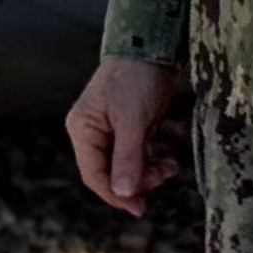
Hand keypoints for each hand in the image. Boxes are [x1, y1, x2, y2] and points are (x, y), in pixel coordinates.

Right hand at [65, 56, 187, 216]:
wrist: (153, 44)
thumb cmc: (138, 77)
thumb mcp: (133, 119)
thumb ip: (127, 157)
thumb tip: (123, 193)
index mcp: (83, 129)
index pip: (93, 174)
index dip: (115, 195)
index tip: (139, 208)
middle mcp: (92, 131)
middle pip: (110, 173)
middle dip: (137, 181)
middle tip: (162, 178)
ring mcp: (109, 130)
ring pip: (125, 167)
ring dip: (148, 172)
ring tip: (169, 167)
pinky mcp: (127, 127)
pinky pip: (136, 155)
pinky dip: (151, 162)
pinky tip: (168, 162)